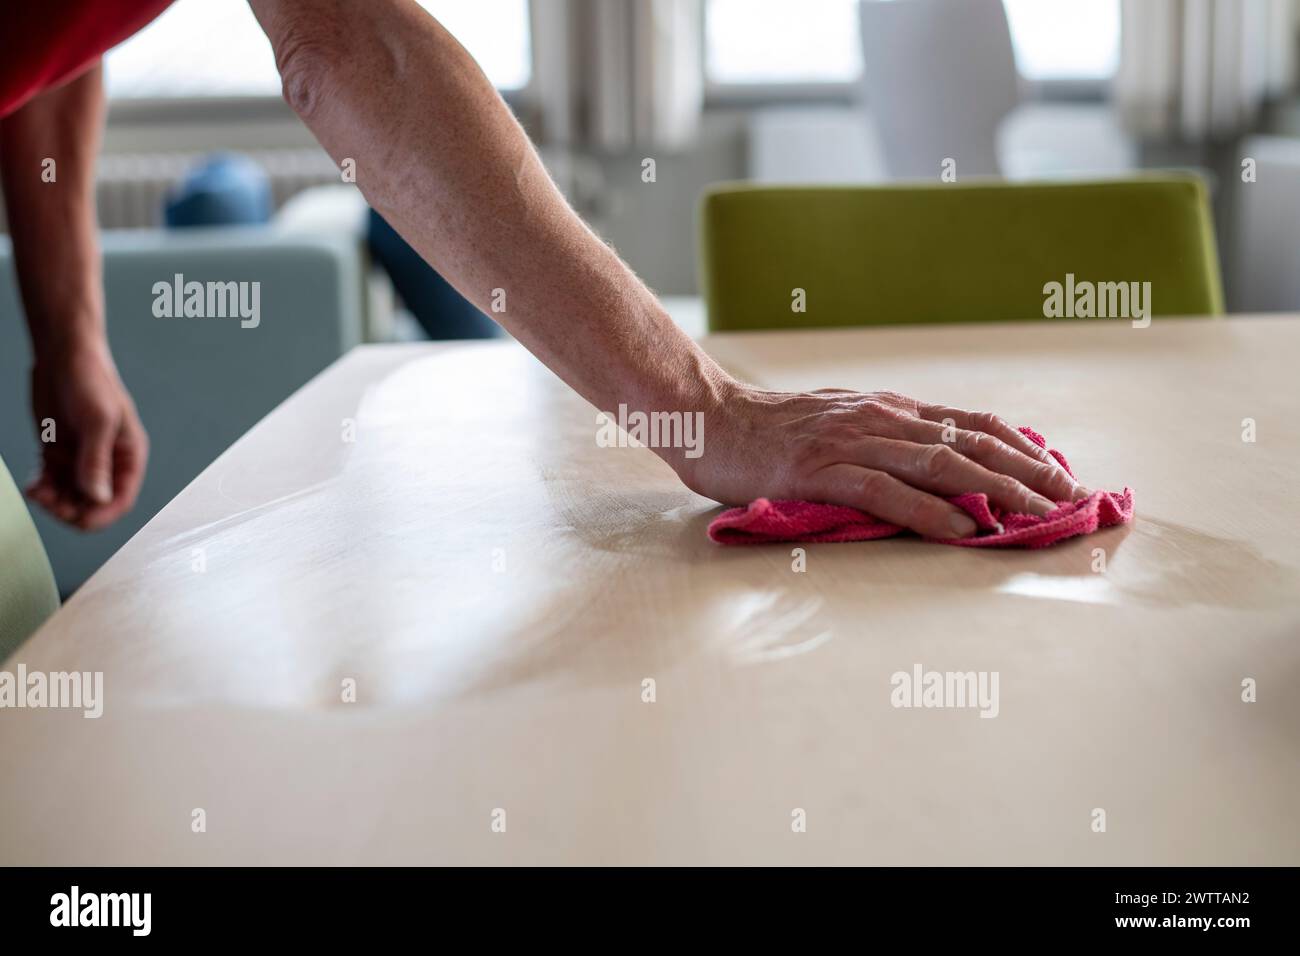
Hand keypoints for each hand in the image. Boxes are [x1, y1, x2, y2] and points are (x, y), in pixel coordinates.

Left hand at [26, 340, 148, 530]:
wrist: (63, 355)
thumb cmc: (91, 379)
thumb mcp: (98, 420)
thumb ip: (96, 460)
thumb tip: (97, 498)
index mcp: (128, 456)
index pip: (121, 499)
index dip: (102, 515)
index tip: (79, 519)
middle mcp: (106, 462)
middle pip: (94, 504)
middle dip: (72, 509)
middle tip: (51, 503)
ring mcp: (80, 459)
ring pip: (71, 497)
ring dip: (54, 502)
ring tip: (38, 493)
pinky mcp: (58, 454)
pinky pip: (52, 483)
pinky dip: (43, 490)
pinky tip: (33, 487)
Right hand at [682, 384, 1088, 538]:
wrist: (707, 418)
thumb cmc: (768, 430)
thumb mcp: (839, 422)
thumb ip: (884, 438)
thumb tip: (932, 461)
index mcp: (890, 409)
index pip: (974, 424)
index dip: (1026, 449)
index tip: (1065, 475)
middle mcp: (882, 418)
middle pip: (973, 442)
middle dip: (1031, 472)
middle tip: (1076, 499)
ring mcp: (852, 441)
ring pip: (942, 463)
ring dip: (998, 490)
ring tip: (1039, 515)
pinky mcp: (821, 470)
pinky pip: (888, 491)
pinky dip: (932, 512)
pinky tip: (966, 531)